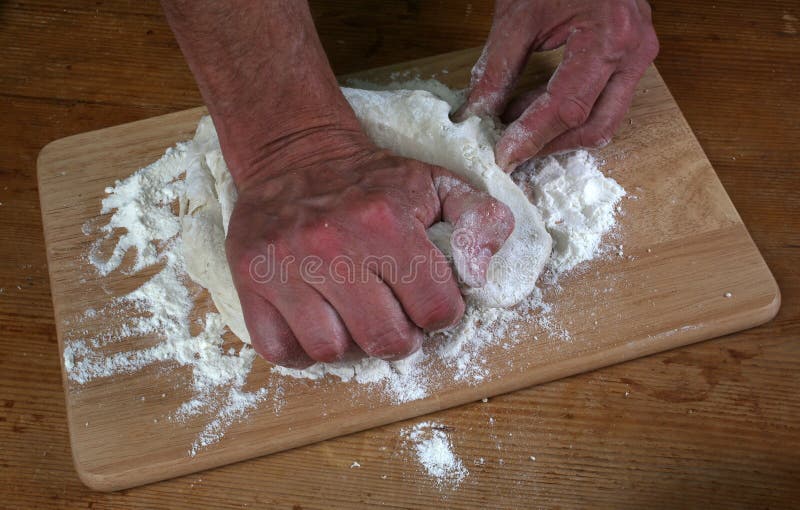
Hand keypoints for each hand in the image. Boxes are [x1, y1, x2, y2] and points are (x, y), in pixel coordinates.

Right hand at [225, 136, 513, 367]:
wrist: (297, 156)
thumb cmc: (372, 181)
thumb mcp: (435, 184)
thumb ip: (479, 218)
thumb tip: (481, 272)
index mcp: (386, 221)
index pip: (435, 309)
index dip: (441, 313)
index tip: (429, 302)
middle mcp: (333, 243)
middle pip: (385, 339)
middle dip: (401, 338)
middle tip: (396, 320)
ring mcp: (285, 264)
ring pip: (331, 351)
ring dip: (351, 346)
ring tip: (355, 320)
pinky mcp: (249, 278)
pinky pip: (280, 350)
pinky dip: (302, 351)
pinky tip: (318, 325)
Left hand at [456, 0, 658, 169]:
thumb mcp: (518, 17)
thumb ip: (496, 70)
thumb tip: (476, 115)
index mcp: (609, 37)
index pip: (568, 107)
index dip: (533, 137)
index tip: (504, 157)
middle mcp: (634, 51)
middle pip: (595, 126)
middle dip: (550, 144)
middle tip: (509, 148)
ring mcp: (640, 55)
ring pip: (604, 120)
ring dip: (559, 133)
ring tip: (517, 125)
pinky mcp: (633, 58)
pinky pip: (606, 102)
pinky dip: (570, 114)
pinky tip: (535, 108)